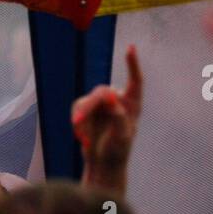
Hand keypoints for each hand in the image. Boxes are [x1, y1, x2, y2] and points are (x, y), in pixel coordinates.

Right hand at [72, 44, 141, 193]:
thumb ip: (118, 116)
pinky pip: (78, 108)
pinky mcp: (88, 109)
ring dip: (81, 117)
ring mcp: (102, 104)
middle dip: (89, 107)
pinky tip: (81, 138)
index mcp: (133, 105)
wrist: (103, 165)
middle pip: (102, 93)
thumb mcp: (121, 137)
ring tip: (80, 136)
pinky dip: (77, 122)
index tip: (130, 48)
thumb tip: (110, 95)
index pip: (135, 81)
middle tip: (77, 121)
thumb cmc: (117, 151)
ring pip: (87, 100)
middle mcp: (118, 101)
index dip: (133, 64)